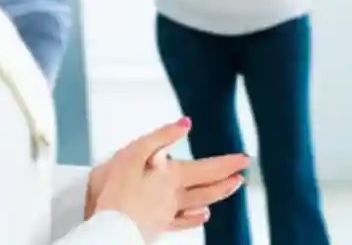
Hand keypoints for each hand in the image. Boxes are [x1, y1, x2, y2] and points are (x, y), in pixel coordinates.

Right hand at [86, 118, 248, 240]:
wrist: (106, 229)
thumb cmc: (117, 191)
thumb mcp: (135, 153)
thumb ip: (162, 136)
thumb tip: (185, 123)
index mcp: (172, 178)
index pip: (209, 168)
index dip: (228, 163)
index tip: (245, 159)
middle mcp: (175, 197)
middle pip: (209, 188)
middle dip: (227, 180)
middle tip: (242, 175)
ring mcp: (167, 214)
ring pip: (200, 204)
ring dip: (217, 195)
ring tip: (230, 189)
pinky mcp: (156, 226)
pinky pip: (183, 221)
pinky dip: (196, 217)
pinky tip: (203, 215)